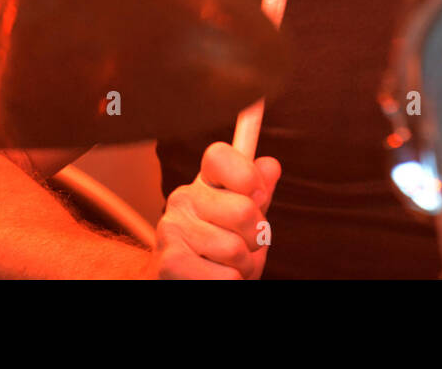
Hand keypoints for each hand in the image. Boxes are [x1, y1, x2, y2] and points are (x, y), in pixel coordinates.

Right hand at [144, 143, 280, 278]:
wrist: (184, 284)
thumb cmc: (220, 253)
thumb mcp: (245, 222)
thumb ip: (259, 194)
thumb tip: (271, 165)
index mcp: (203, 183)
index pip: (219, 156)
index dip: (248, 176)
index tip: (258, 197)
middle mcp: (182, 199)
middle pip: (243, 210)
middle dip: (256, 237)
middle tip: (244, 246)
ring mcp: (172, 229)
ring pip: (234, 249)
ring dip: (243, 266)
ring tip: (227, 266)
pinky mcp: (170, 263)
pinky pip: (225, 277)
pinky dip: (231, 283)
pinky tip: (214, 278)